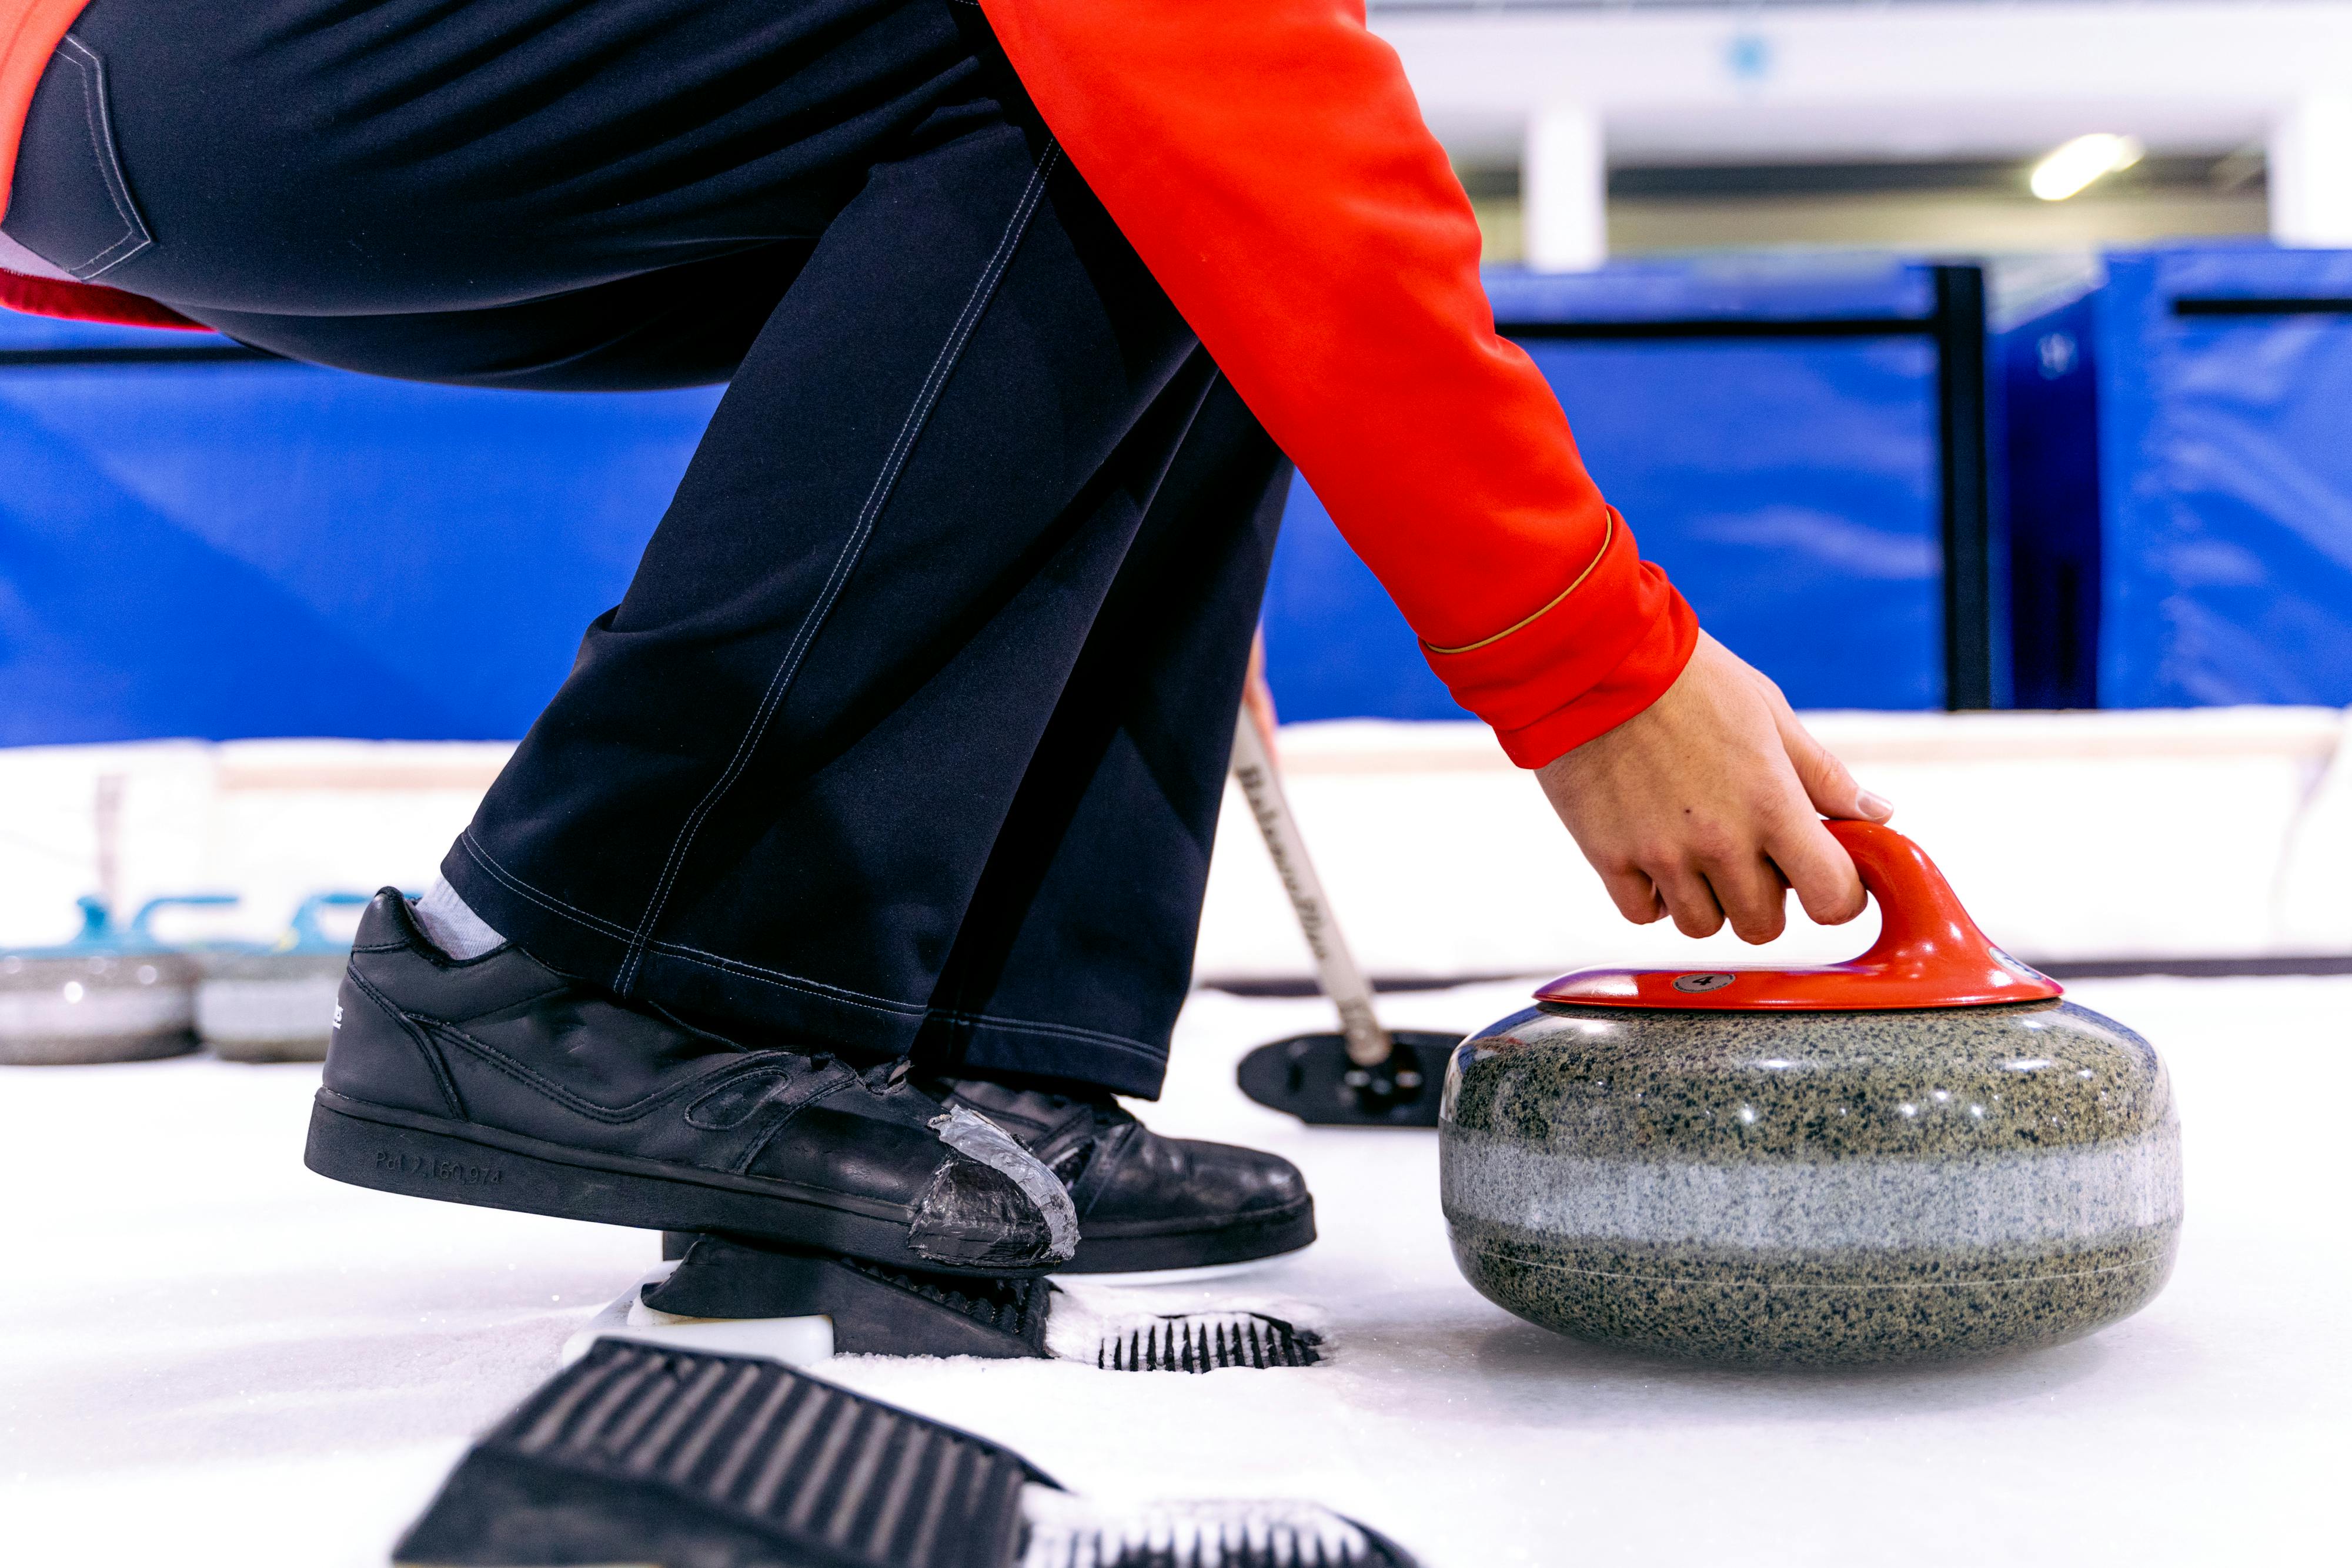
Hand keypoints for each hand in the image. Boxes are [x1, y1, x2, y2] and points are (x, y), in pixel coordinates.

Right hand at [1535, 632, 1891, 942]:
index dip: (1837, 896)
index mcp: (1772, 803)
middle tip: (1749, 855)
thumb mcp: (1768, 711)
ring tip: (1695, 851)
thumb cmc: (1688, 677)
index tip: (1823, 876)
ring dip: (1707, 899)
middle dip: (1766, 897)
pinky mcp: (1607, 856)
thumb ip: (1823, 774)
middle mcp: (1720, 840)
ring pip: (1702, 926)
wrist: (1592, 658)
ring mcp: (1661, 854)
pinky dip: (1653, 897)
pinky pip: (1643, 914)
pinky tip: (1653, 855)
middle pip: (1763, 925)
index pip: (1832, 897)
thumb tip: (1878, 815)